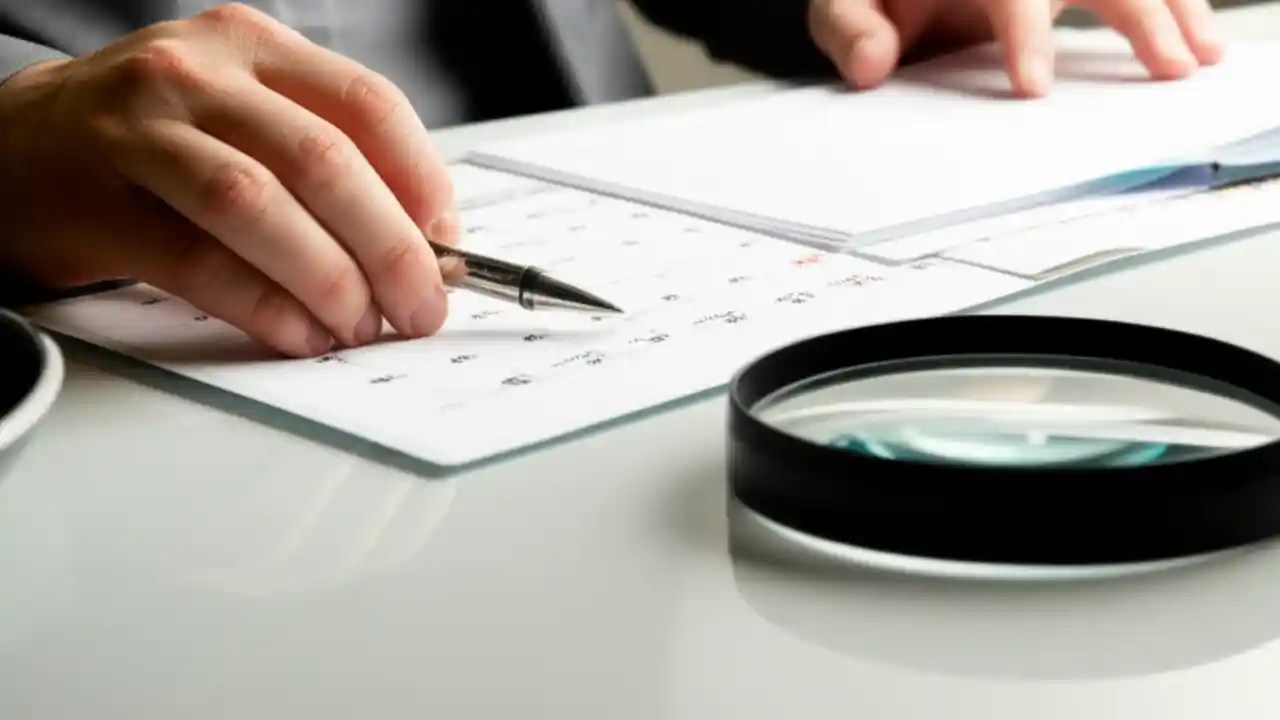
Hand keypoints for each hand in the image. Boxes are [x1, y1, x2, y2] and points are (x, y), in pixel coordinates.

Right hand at [0, 2, 457, 357]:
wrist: (18, 147)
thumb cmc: (154, 139)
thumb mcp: (246, 114)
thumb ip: (328, 157)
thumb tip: (424, 238)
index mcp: (254, 47)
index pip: (367, 104)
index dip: (422, 181)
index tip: (448, 242)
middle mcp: (197, 74)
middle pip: (323, 160)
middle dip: (390, 246)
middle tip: (420, 304)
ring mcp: (138, 131)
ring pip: (258, 205)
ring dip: (328, 278)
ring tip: (360, 324)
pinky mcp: (95, 201)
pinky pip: (198, 261)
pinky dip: (263, 305)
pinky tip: (299, 332)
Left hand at [808, 0, 1224, 96]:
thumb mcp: (844, 4)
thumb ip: (850, 31)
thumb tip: (872, 66)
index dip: (1026, 35)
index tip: (1034, 87)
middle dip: (1135, 18)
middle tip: (1166, 67)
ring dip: (1169, 11)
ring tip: (1198, 60)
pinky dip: (1170, 8)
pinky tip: (1199, 43)